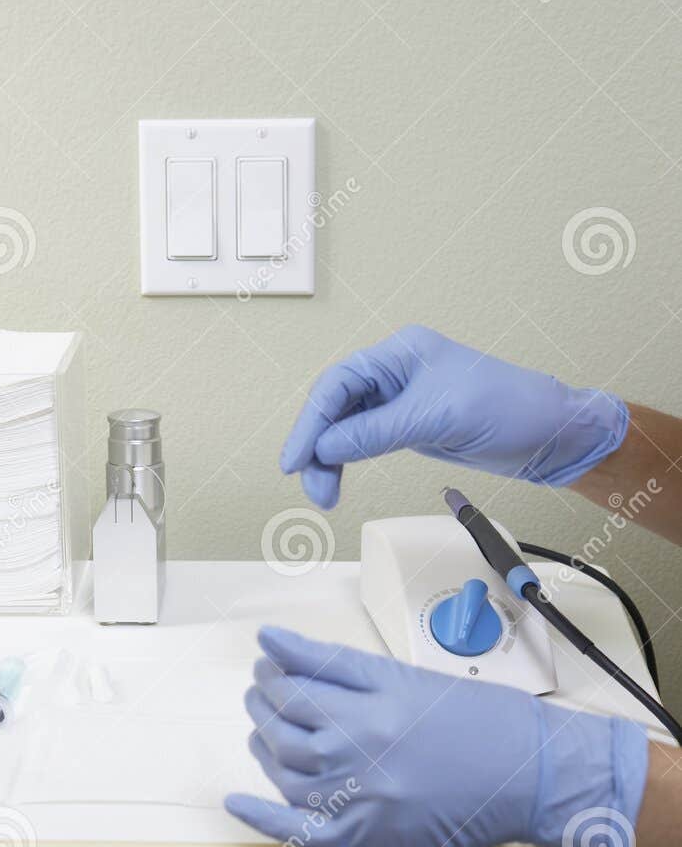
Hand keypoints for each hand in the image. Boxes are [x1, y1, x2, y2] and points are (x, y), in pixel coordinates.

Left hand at [225, 626, 647, 846]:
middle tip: (263, 688)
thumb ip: (338, 664)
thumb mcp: (409, 677)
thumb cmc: (484, 723)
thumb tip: (276, 642)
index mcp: (372, 705)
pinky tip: (238, 802)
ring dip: (263, 744)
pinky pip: (298, 830)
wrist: (531, 777)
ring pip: (283, 768)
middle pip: (283, 722)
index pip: (295, 681)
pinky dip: (262, 816)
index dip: (274, 667)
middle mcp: (359, 750)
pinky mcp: (365, 837)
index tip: (270, 659)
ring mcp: (359, 797)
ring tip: (263, 726)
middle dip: (264, 700)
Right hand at [280, 325, 627, 508]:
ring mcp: (401, 401)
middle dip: (317, 446)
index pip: (338, 384)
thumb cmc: (512, 407)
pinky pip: (364, 442)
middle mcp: (396, 373)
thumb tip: (328, 446)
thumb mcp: (438, 417)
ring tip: (325, 492)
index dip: (310, 422)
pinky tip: (339, 477)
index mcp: (401, 354)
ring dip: (329, 460)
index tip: (294, 459)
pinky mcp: (410, 426)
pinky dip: (347, 461)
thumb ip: (378, 431)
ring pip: (346, 428)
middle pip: (335, 407)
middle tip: (313, 485)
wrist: (551, 434)